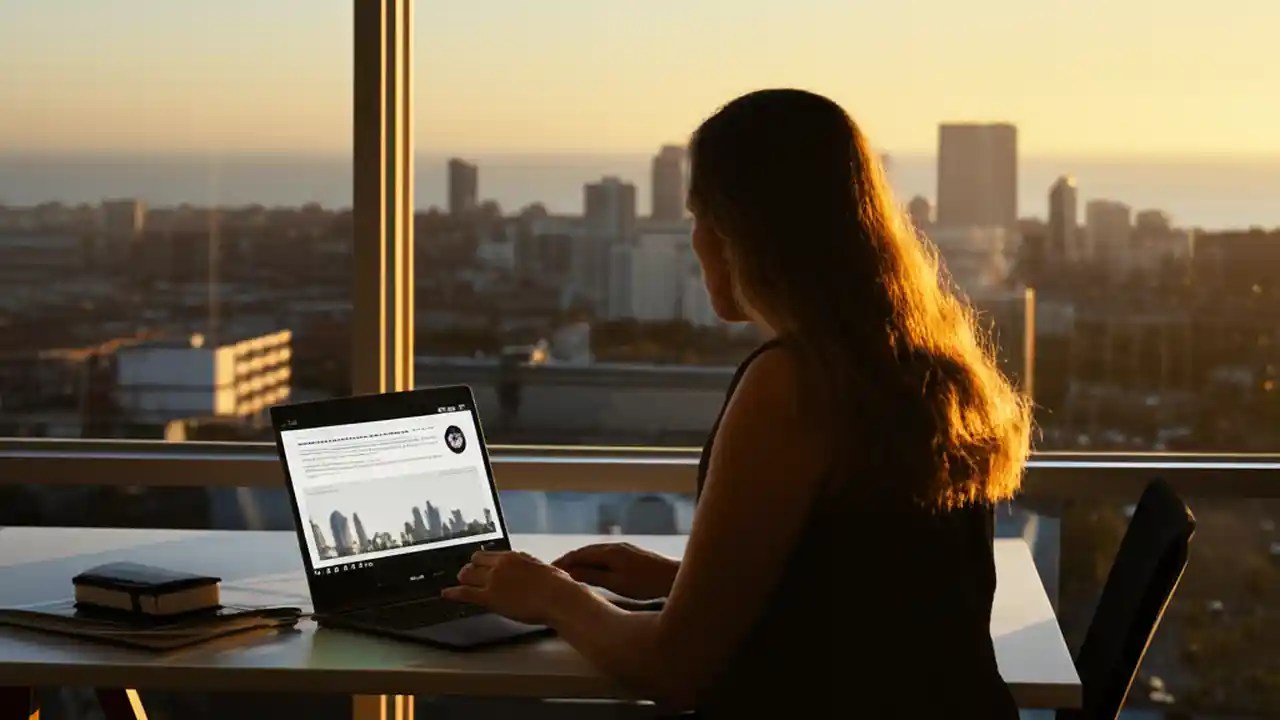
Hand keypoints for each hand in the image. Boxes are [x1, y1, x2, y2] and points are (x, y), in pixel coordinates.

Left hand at [442, 551, 577, 624]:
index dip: (481, 562)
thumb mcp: (542, 570)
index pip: (488, 555)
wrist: (558, 597)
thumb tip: (531, 574)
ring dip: (463, 580)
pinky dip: (453, 594)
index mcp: (513, 556)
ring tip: (459, 585)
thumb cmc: (558, 587)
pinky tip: (445, 595)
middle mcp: (500, 564)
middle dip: (470, 570)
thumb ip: (529, 570)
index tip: (479, 567)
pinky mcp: (490, 597)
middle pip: (474, 562)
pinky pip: (465, 593)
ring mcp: (493, 580)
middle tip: (467, 577)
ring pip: (467, 575)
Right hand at [552, 543, 678, 599]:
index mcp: (608, 551)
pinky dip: (592, 562)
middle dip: (568, 561)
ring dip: (580, 561)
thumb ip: (592, 576)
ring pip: (595, 553)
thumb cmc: (645, 583)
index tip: (547, 571)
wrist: (674, 577)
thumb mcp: (616, 583)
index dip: (561, 562)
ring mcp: (623, 548)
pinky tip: (592, 571)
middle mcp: (614, 545)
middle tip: (552, 573)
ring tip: (568, 573)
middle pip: (585, 552)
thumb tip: (569, 571)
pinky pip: (604, 556)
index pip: (577, 554)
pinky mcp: (631, 554)